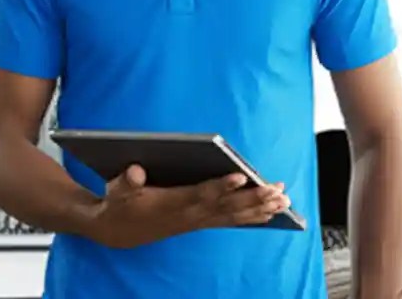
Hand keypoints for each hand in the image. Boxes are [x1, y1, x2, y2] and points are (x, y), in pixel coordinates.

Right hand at [86, 164, 289, 248]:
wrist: (118, 230)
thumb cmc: (120, 204)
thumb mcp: (117, 189)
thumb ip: (127, 181)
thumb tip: (135, 171)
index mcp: (173, 203)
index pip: (202, 193)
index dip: (221, 186)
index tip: (242, 176)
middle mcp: (190, 214)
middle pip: (226, 207)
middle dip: (254, 198)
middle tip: (278, 191)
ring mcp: (197, 221)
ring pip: (233, 216)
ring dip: (259, 208)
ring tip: (283, 201)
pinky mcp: (200, 223)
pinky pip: (230, 221)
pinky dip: (251, 217)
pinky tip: (270, 213)